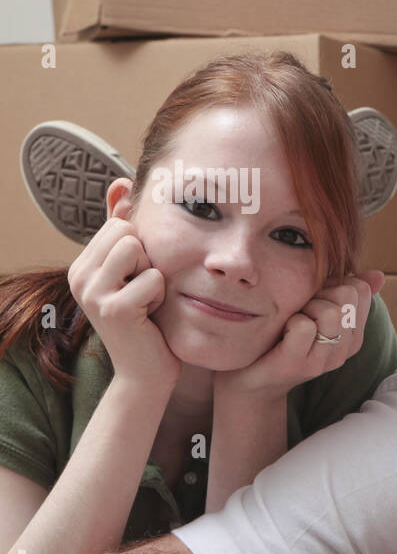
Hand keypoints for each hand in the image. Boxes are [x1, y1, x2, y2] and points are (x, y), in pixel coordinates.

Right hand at [67, 217, 180, 389]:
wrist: (147, 371)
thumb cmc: (148, 318)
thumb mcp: (135, 269)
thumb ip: (125, 228)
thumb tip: (123, 182)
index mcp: (82, 264)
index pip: (119, 224)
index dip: (142, 248)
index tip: (137, 279)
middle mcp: (79, 275)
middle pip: (127, 231)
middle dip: (148, 258)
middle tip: (144, 291)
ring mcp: (91, 292)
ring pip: (137, 248)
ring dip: (154, 275)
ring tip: (147, 300)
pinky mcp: (113, 309)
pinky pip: (153, 278)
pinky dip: (161, 295)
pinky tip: (150, 315)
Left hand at [215, 270, 384, 400]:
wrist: (250, 376)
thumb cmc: (283, 337)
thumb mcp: (318, 312)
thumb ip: (348, 295)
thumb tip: (380, 275)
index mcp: (354, 334)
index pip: (359, 289)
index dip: (333, 282)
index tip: (315, 296)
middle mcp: (345, 349)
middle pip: (347, 295)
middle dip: (319, 292)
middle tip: (301, 308)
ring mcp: (324, 360)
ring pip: (331, 312)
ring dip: (305, 306)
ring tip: (292, 319)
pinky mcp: (298, 365)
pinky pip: (304, 326)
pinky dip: (289, 321)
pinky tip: (282, 332)